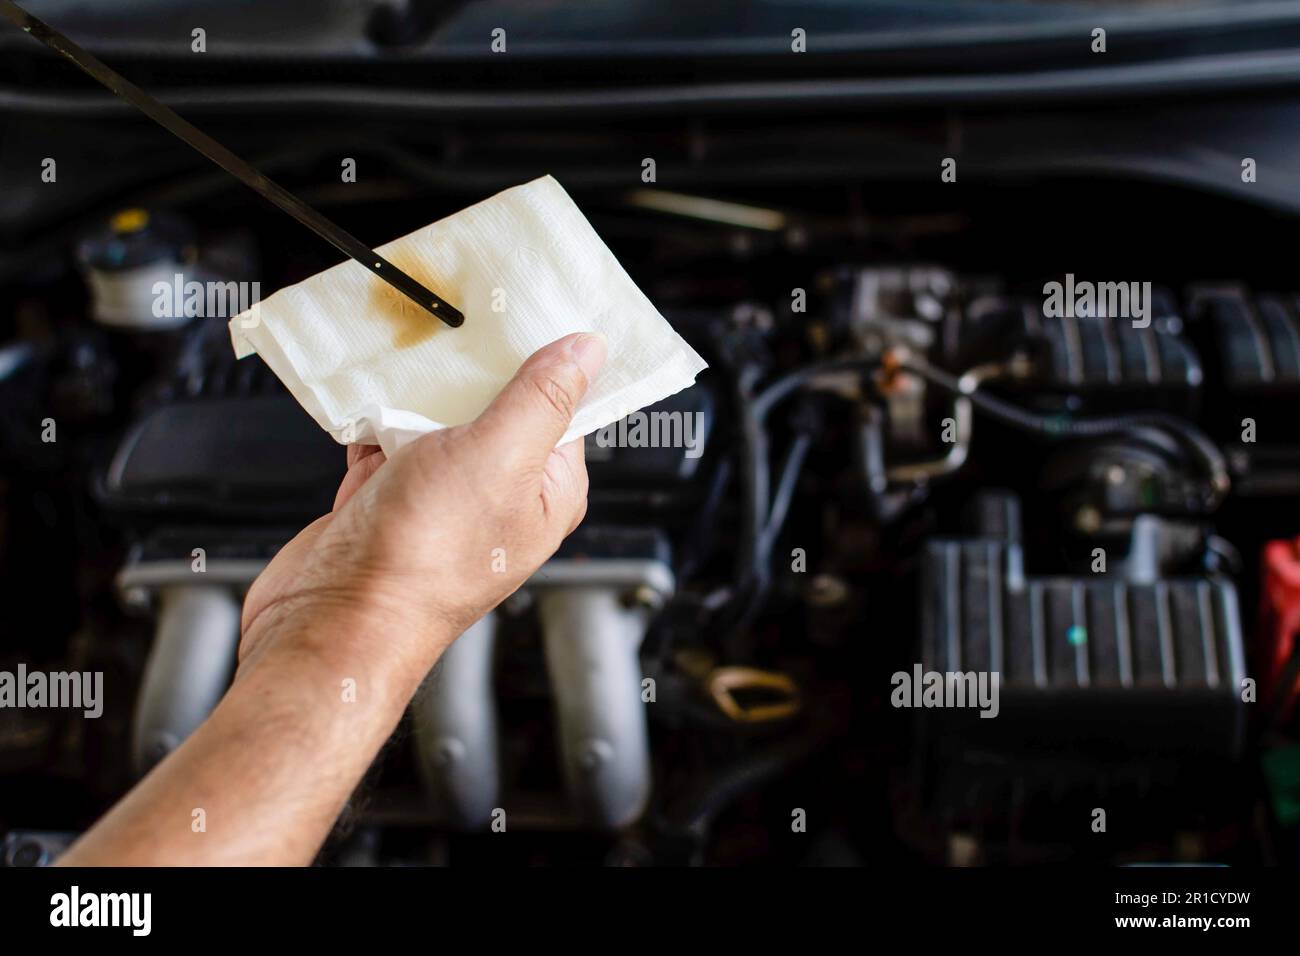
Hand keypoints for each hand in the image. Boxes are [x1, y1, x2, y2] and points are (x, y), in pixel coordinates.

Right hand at [238, 331, 606, 677]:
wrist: (333, 620)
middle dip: (474, 367)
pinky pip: (385, 436)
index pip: (563, 406)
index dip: (548, 358)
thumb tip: (588, 350)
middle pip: (496, 404)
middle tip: (458, 322)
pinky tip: (365, 403)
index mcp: (546, 490)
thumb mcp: (499, 455)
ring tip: (404, 360)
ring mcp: (441, 497)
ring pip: (436, 417)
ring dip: (416, 391)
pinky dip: (372, 417)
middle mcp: (499, 494)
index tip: (530, 307)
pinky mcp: (387, 498)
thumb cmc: (423, 558)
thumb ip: (543, 398)